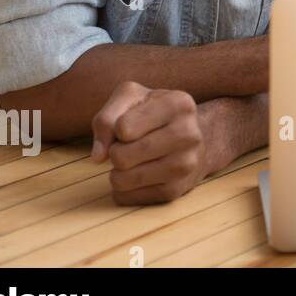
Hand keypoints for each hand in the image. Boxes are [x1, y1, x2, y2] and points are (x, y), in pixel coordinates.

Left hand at [91, 81, 213, 204]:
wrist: (198, 138)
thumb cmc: (155, 114)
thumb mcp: (132, 98)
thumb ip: (107, 118)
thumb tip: (98, 156)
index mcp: (178, 105)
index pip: (122, 127)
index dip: (116, 128)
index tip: (130, 126)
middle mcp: (188, 135)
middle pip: (120, 156)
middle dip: (115, 152)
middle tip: (128, 146)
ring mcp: (185, 165)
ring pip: (122, 180)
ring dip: (117, 172)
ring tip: (132, 161)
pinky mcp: (176, 190)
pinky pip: (127, 197)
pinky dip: (124, 188)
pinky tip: (139, 175)